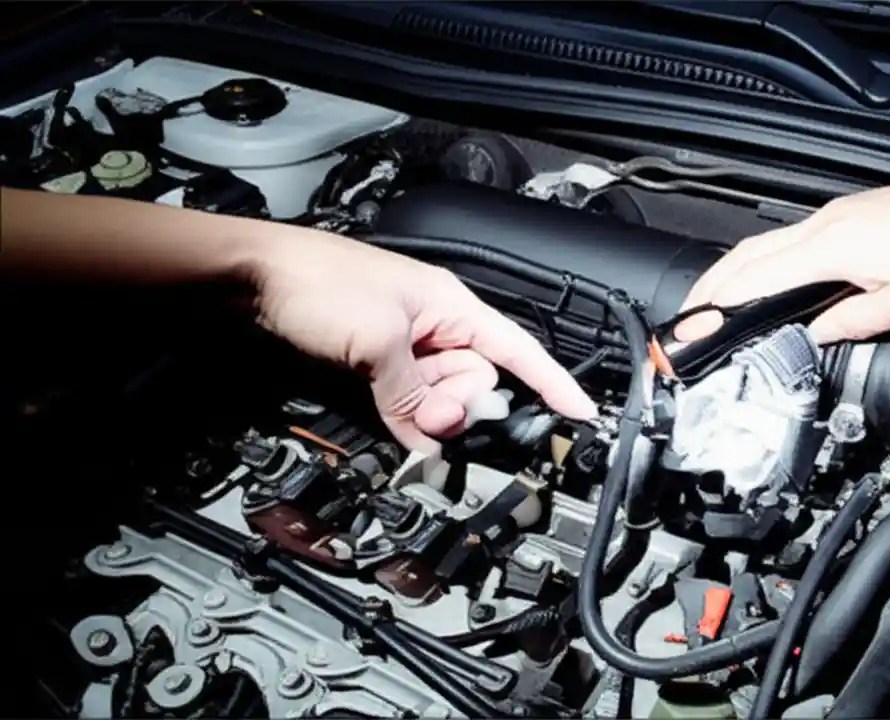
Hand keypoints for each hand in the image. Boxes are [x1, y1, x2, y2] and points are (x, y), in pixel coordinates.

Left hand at [251, 227, 596, 450]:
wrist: (250, 276)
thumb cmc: (316, 281)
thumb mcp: (375, 341)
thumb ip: (411, 395)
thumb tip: (432, 438)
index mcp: (451, 306)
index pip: (517, 350)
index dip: (552, 383)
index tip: (580, 412)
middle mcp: (434, 325)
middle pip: (475, 384)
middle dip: (454, 404)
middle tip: (418, 404)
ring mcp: (405, 345)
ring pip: (439, 397)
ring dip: (421, 411)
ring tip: (384, 394)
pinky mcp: (376, 361)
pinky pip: (407, 399)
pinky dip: (402, 415)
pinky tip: (388, 415)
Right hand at [674, 165, 889, 343]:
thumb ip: (853, 323)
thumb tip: (817, 335)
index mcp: (832, 249)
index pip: (755, 278)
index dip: (719, 304)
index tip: (695, 326)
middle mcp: (827, 224)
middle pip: (750, 254)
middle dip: (713, 284)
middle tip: (690, 314)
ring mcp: (840, 214)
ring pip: (770, 241)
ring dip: (738, 270)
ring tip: (719, 297)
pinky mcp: (855, 212)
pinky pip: (794, 236)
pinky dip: (768, 258)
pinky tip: (771, 275)